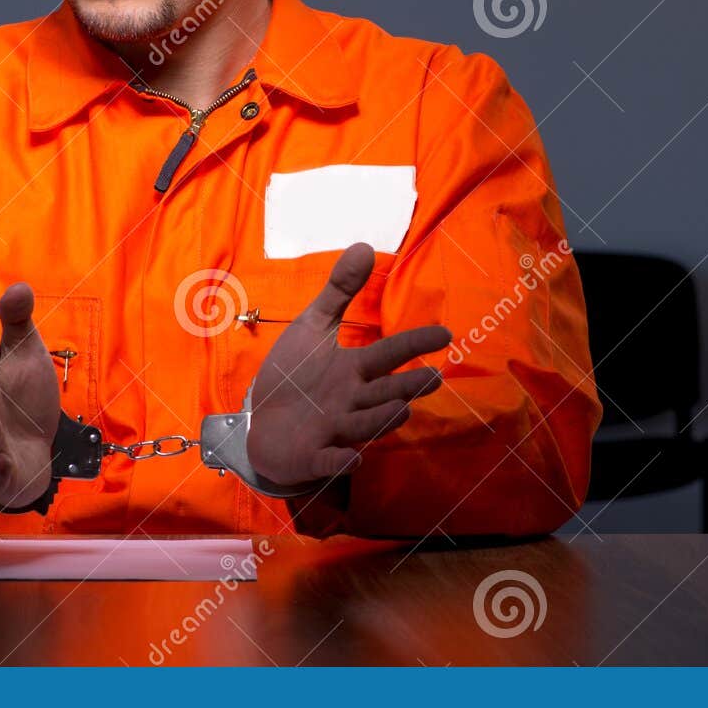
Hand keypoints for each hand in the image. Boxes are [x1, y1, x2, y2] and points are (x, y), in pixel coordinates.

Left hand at [245, 242, 449, 488]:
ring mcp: (335, 430)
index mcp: (354, 369)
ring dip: (380, 420)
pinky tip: (350, 460)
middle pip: (385, 393)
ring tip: (401, 410)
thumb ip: (340, 291)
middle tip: (433, 379)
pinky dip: (339, 462)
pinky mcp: (314, 456)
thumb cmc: (295, 375)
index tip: (445, 334)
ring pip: (364, 426)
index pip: (390, 353)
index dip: (416, 344)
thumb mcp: (313, 327)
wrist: (262, 423)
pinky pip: (329, 461)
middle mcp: (352, 401)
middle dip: (408, 388)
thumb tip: (365, 246)